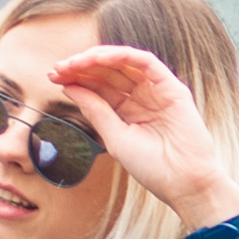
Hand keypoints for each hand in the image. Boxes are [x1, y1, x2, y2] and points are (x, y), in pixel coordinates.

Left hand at [41, 40, 238, 225]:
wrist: (184, 182)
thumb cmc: (153, 167)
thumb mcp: (114, 137)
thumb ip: (95, 110)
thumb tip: (69, 87)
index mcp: (127, 111)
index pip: (98, 87)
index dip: (76, 79)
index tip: (54, 77)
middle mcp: (141, 97)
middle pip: (108, 72)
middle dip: (81, 67)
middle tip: (58, 68)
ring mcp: (157, 90)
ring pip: (124, 63)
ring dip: (97, 58)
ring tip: (74, 62)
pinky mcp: (172, 87)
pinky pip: (145, 62)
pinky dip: (122, 56)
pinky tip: (100, 57)